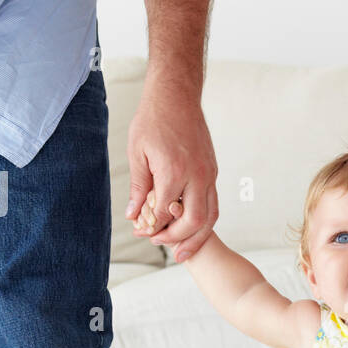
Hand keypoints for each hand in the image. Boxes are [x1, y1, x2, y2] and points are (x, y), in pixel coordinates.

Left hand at [125, 83, 218, 262]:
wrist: (177, 96)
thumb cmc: (153, 120)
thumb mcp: (138, 153)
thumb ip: (139, 187)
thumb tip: (134, 216)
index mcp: (174, 171)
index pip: (165, 213)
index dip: (153, 228)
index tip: (143, 233)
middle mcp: (197, 175)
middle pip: (194, 221)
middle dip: (178, 239)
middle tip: (162, 245)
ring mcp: (209, 173)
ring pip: (211, 215)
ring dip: (197, 236)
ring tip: (183, 251)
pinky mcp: (212, 170)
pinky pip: (213, 202)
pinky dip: (203, 220)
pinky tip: (191, 227)